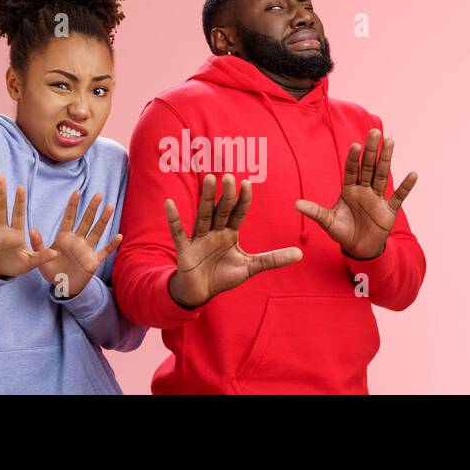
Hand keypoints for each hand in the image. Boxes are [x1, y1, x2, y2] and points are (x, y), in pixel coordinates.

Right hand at [0, 175, 57, 278]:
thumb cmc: (15, 265)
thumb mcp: (30, 263)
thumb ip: (41, 257)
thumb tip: (55, 254)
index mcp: (15, 233)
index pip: (18, 214)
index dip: (19, 202)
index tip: (21, 187)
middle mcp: (1, 230)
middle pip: (1, 208)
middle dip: (0, 193)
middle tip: (0, 176)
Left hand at [35, 190, 122, 298]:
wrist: (62, 287)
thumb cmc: (51, 271)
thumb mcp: (41, 258)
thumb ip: (38, 244)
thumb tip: (31, 229)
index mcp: (64, 237)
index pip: (69, 218)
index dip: (73, 205)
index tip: (77, 192)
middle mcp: (77, 240)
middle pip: (86, 221)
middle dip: (92, 208)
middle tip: (98, 195)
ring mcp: (87, 250)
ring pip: (97, 232)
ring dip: (103, 220)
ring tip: (110, 207)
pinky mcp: (93, 261)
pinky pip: (104, 251)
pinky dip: (111, 245)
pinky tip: (119, 236)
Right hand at [165, 173, 302, 308]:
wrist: (200, 293)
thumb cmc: (222, 276)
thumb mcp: (250, 267)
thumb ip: (273, 259)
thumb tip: (300, 254)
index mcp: (229, 233)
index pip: (238, 212)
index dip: (242, 199)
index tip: (248, 183)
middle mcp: (214, 231)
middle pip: (221, 210)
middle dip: (226, 195)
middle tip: (229, 176)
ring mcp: (198, 238)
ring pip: (203, 215)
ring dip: (205, 198)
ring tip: (208, 179)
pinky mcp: (184, 249)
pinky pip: (178, 231)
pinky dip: (173, 218)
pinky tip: (169, 203)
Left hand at [295, 128, 417, 259]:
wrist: (359, 249)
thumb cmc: (342, 232)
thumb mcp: (327, 221)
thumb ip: (314, 211)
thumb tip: (295, 204)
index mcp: (349, 190)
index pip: (351, 170)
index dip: (353, 158)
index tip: (354, 145)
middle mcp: (364, 190)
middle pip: (369, 166)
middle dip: (371, 150)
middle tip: (374, 132)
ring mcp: (378, 198)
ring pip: (383, 175)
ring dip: (387, 159)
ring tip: (390, 141)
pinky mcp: (389, 211)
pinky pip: (399, 197)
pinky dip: (406, 187)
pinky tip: (413, 174)